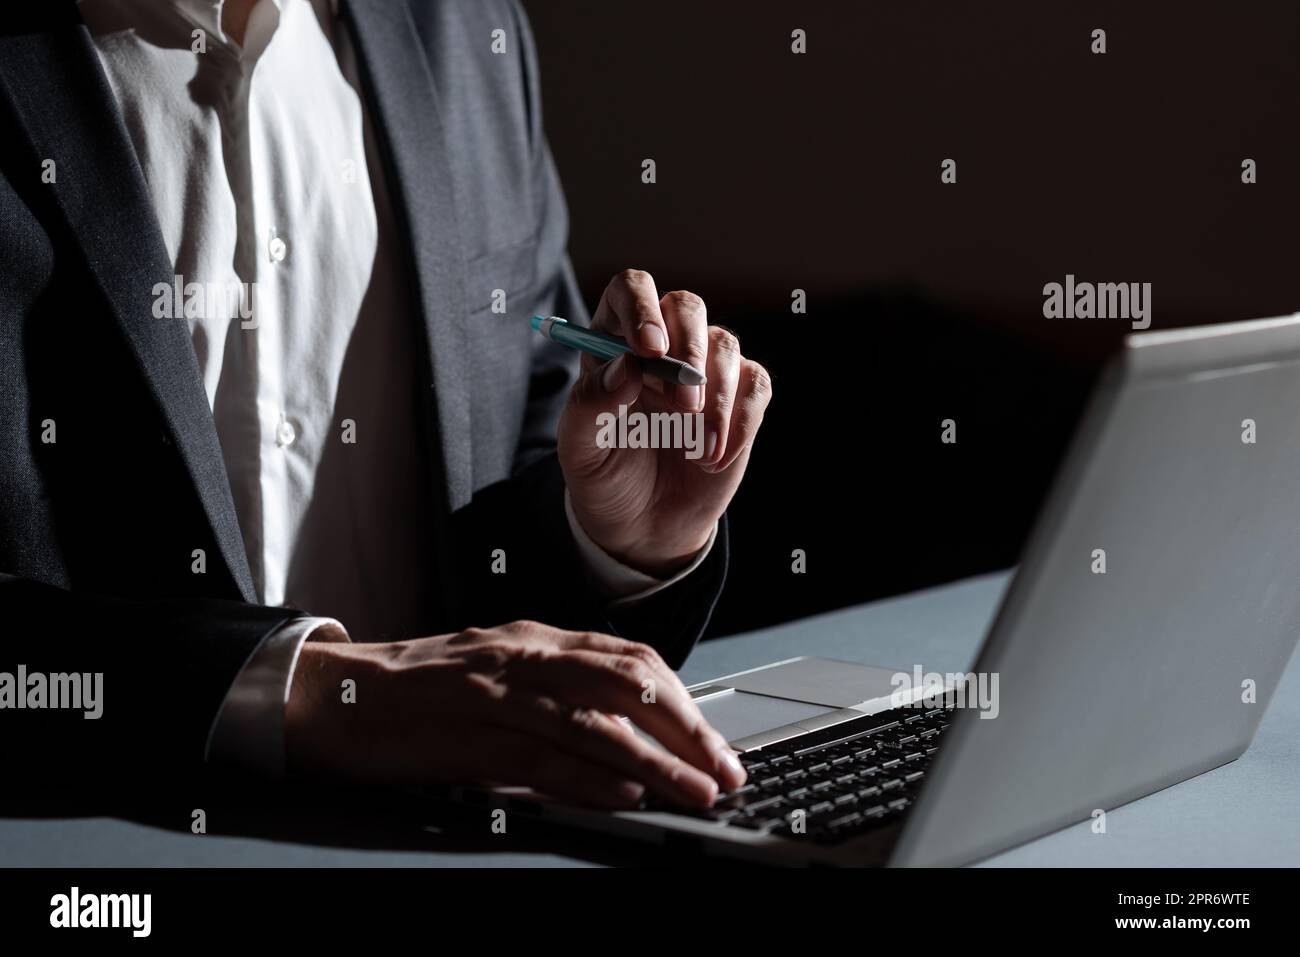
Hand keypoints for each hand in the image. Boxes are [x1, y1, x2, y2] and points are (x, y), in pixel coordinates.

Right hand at [285, 620, 745, 807]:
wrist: (332, 694)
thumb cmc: (418, 690)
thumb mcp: (499, 676)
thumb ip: (557, 694)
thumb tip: (625, 736)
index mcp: (535, 641)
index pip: (630, 662)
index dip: (683, 702)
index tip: (716, 741)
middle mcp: (524, 656)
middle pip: (627, 685)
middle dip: (687, 730)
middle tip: (724, 769)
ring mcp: (497, 691)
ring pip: (595, 722)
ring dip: (655, 761)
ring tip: (693, 792)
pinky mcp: (467, 732)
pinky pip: (541, 755)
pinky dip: (590, 776)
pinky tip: (624, 794)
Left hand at [557, 270, 771, 576]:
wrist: (644, 525)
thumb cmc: (605, 477)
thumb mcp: (581, 449)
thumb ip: (591, 404)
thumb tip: (627, 366)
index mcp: (613, 341)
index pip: (630, 290)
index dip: (642, 307)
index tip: (650, 349)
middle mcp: (662, 344)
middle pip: (686, 307)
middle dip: (689, 352)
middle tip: (682, 406)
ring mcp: (705, 368)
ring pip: (725, 345)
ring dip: (715, 398)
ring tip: (694, 450)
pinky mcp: (740, 396)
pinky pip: (754, 385)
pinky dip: (739, 423)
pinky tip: (713, 460)